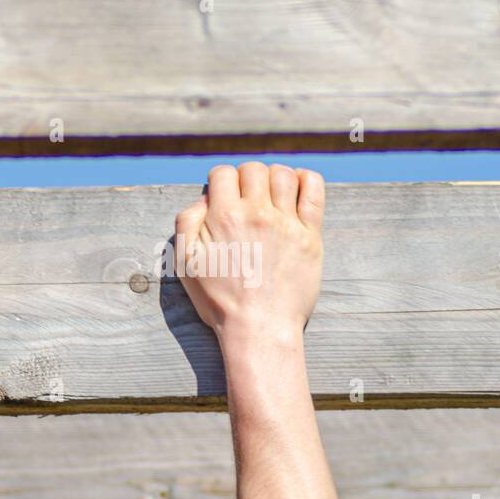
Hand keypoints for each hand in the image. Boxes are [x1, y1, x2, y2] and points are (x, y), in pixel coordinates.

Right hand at [174, 163, 324, 345]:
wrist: (258, 329)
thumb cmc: (220, 301)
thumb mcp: (185, 264)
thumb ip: (186, 223)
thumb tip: (204, 198)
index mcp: (224, 217)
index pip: (223, 173)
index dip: (220, 182)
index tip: (224, 197)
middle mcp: (257, 214)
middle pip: (254, 169)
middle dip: (246, 178)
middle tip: (246, 199)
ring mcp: (287, 224)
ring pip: (284, 175)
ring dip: (275, 178)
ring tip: (271, 195)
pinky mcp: (310, 236)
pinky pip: (314, 191)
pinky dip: (307, 180)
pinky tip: (298, 187)